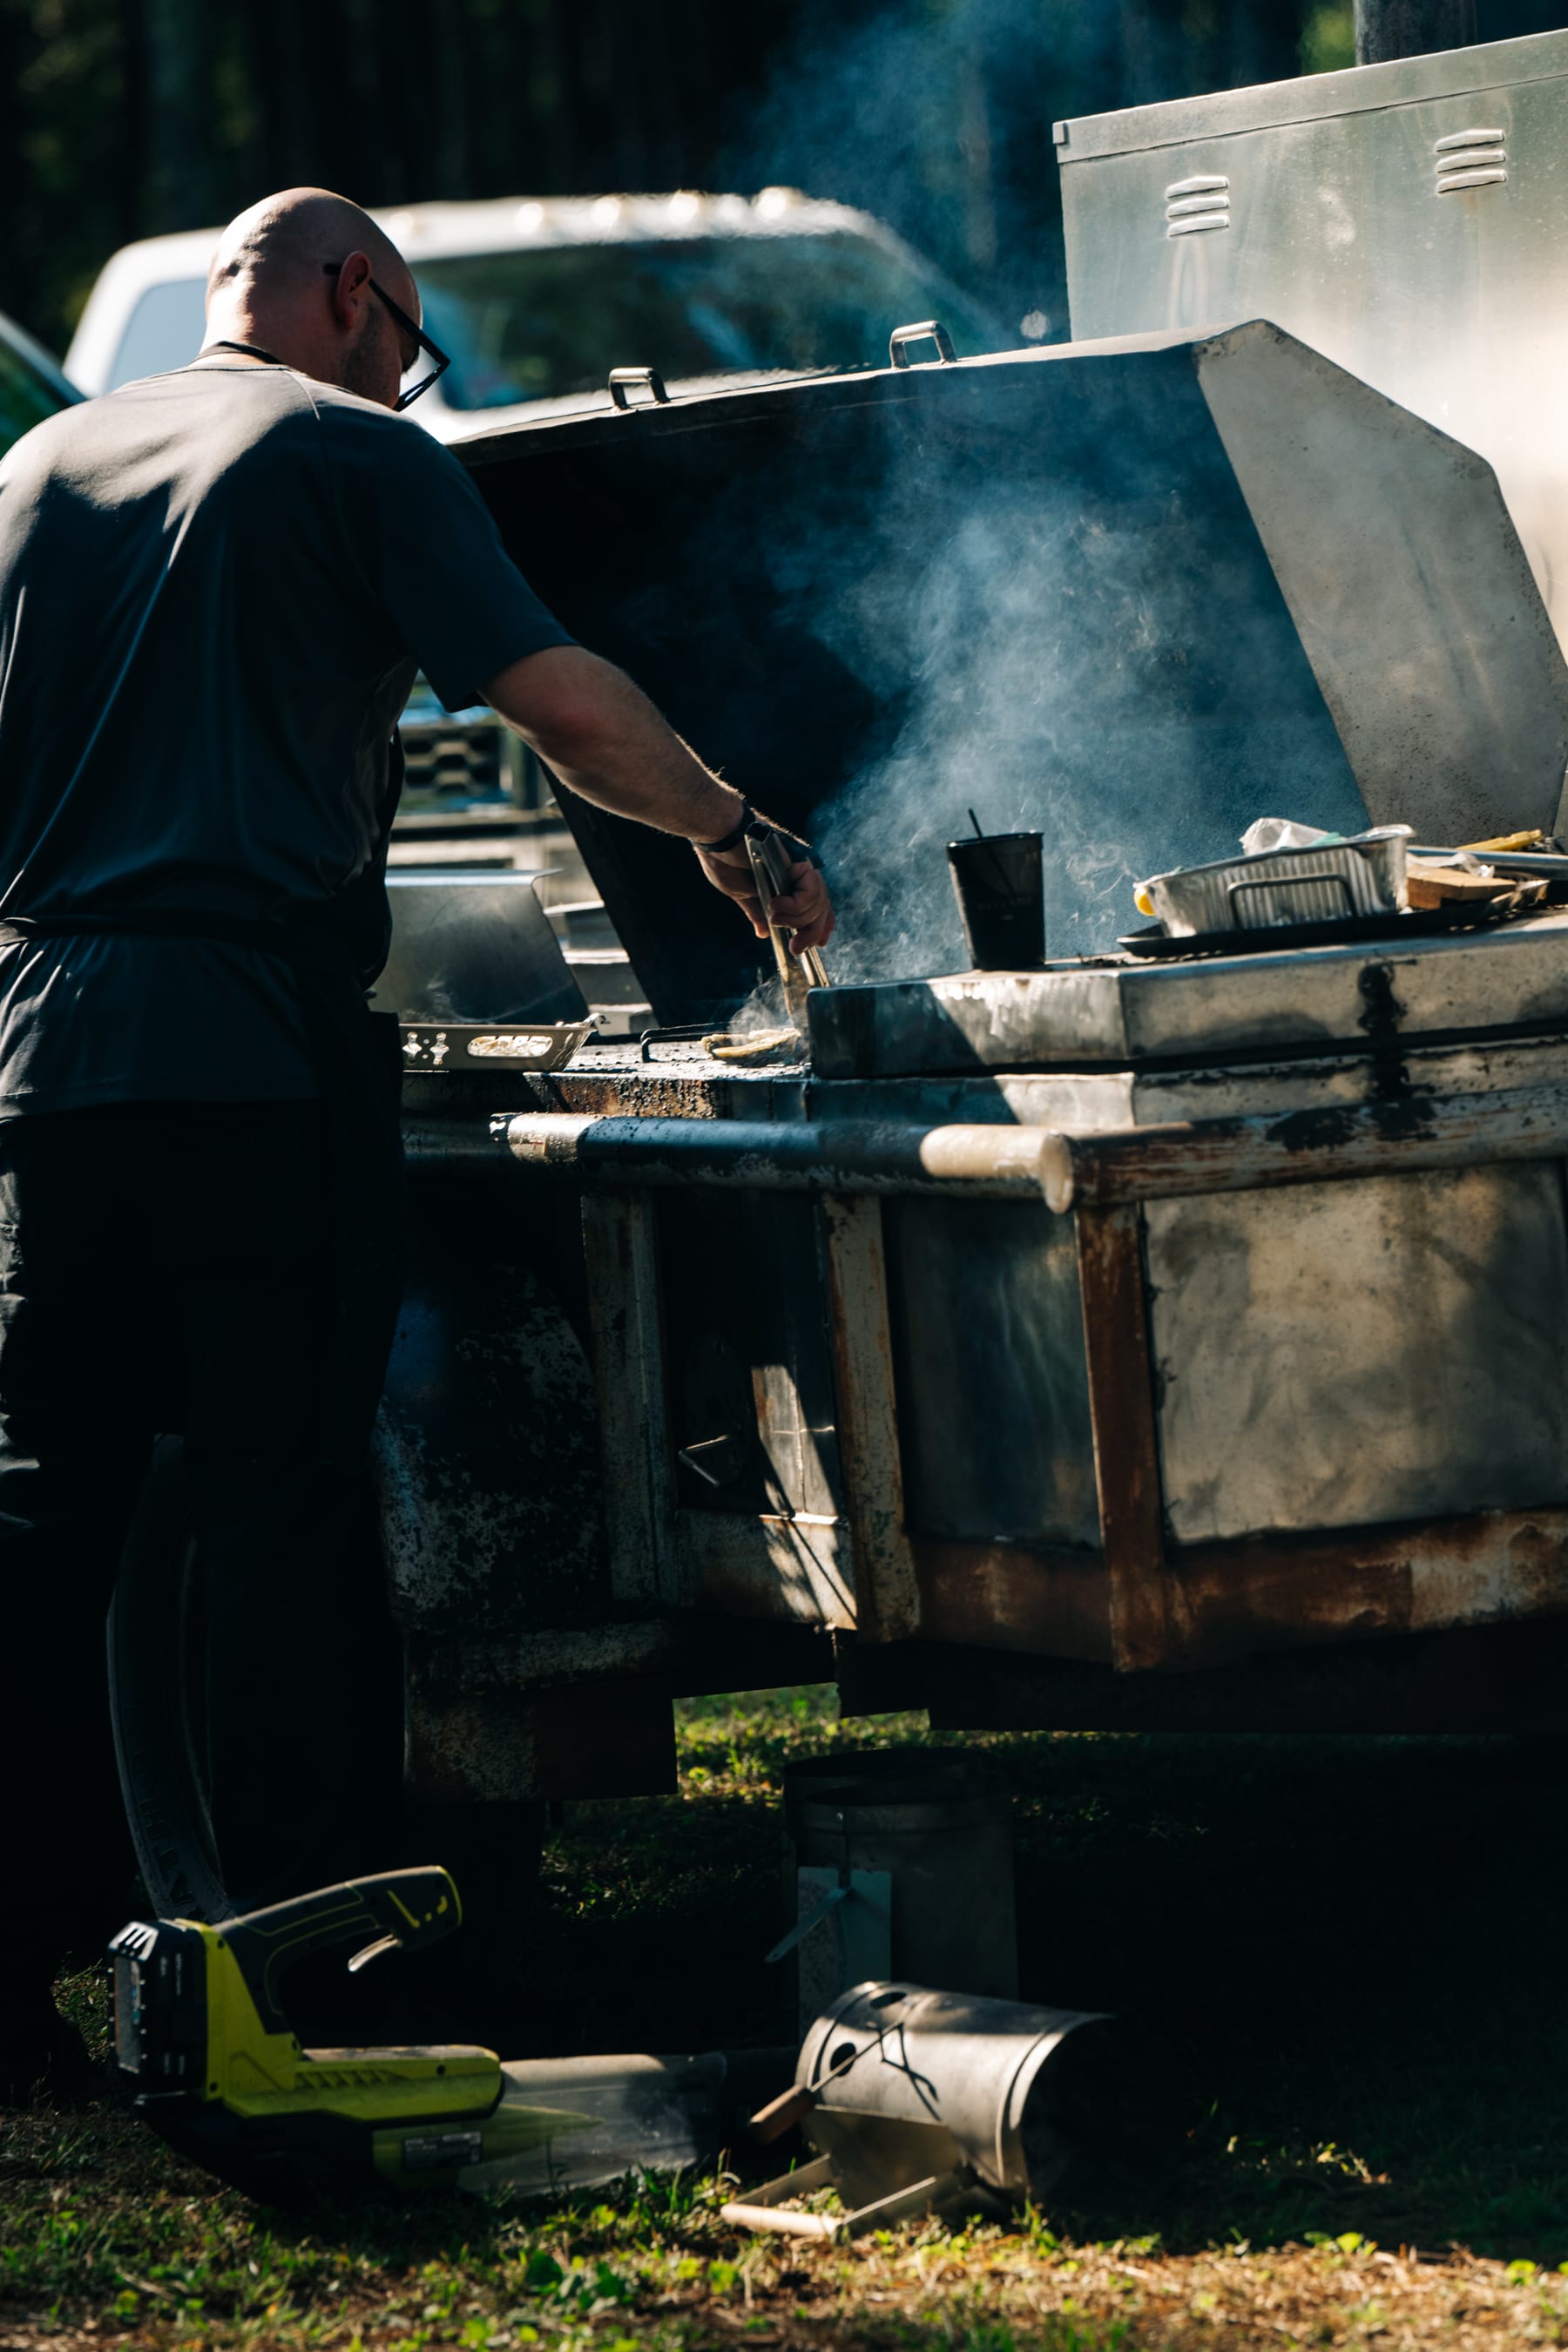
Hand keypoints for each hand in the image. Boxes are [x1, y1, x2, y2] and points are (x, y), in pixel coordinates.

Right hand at [695, 845, 835, 953]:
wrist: (719, 838)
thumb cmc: (726, 859)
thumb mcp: (743, 893)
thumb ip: (757, 911)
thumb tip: (764, 932)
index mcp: (788, 882)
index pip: (816, 907)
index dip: (821, 927)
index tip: (818, 944)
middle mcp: (800, 875)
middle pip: (822, 910)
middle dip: (810, 934)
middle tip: (794, 948)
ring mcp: (802, 868)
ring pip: (818, 904)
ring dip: (795, 918)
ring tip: (773, 914)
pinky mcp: (801, 862)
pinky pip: (811, 894)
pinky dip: (795, 905)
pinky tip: (776, 904)